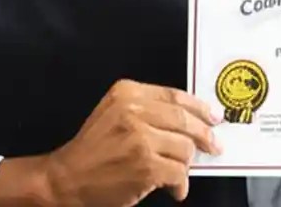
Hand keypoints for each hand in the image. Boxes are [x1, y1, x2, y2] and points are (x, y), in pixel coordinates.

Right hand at [43, 79, 223, 205]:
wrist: (66, 179)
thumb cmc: (91, 151)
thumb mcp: (113, 114)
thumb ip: (146, 110)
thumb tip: (189, 119)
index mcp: (127, 93)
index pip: (174, 96)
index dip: (199, 107)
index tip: (212, 116)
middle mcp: (133, 111)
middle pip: (185, 120)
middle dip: (205, 135)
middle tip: (213, 145)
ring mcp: (140, 138)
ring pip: (185, 147)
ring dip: (186, 164)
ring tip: (178, 172)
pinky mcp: (145, 166)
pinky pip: (179, 172)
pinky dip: (180, 184)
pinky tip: (174, 188)